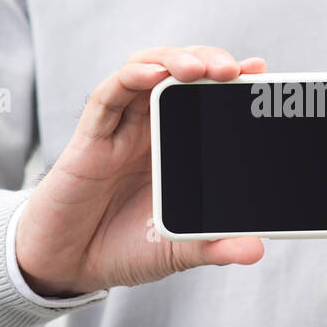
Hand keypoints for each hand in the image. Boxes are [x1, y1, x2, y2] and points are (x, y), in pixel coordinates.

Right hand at [14, 46, 266, 296]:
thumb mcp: (177, 252)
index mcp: (178, 147)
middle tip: (235, 70)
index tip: (259, 73)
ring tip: (199, 68)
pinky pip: (110, 94)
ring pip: (146, 71)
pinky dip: (131, 76)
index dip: (231, 80)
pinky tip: (153, 73)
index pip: (206, 99)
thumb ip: (214, 247)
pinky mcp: (91, 136)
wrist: (68, 267)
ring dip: (174, 59)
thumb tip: (256, 251)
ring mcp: (121, 128)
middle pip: (180, 74)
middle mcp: (150, 129)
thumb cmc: (122, 249)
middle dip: (208, 62)